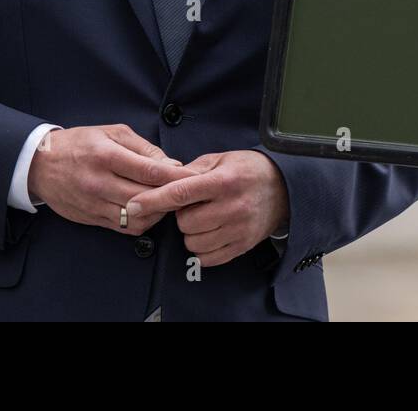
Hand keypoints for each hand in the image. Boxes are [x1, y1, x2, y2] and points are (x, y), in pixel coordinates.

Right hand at [28, 124, 199, 235]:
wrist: (40, 165)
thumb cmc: (79, 143)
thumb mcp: (111, 132)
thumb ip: (143, 148)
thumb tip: (171, 164)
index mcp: (106, 156)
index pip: (150, 172)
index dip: (176, 177)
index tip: (193, 177)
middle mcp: (99, 183)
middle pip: (147, 197)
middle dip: (172, 196)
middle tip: (189, 192)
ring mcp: (94, 204)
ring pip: (138, 217)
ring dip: (159, 212)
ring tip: (170, 202)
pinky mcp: (91, 219)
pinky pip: (125, 227)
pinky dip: (143, 222)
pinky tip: (151, 211)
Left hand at [124, 150, 288, 266]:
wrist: (284, 188)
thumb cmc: (249, 171)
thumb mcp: (221, 160)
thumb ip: (192, 171)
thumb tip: (163, 181)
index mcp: (224, 181)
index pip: (181, 192)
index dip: (153, 200)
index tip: (133, 206)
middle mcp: (232, 207)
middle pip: (185, 222)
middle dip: (182, 214)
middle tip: (196, 204)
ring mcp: (238, 229)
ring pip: (193, 242)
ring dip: (192, 232)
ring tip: (205, 217)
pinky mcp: (241, 246)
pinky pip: (207, 257)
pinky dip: (202, 248)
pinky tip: (211, 232)